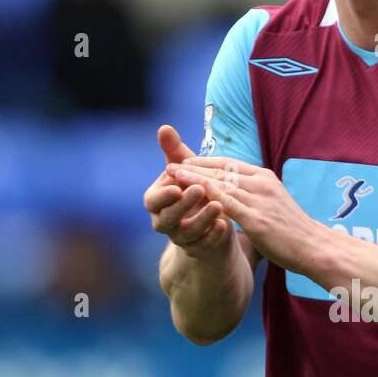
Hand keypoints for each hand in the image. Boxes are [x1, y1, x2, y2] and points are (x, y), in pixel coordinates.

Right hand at [143, 126, 230, 256]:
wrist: (209, 219)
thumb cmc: (194, 188)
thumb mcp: (186, 170)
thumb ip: (174, 151)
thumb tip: (164, 127)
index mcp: (157, 202)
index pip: (152, 201)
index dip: (163, 195)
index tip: (176, 185)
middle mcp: (164, 222)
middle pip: (167, 218)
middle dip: (183, 205)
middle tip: (200, 190)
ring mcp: (180, 238)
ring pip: (187, 233)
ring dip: (202, 219)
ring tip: (219, 205)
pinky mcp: (198, 249)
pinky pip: (203, 246)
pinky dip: (213, 236)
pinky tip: (225, 224)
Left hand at [167, 156, 322, 271]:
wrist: (313, 247)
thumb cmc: (292, 230)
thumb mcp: (274, 204)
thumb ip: (255, 195)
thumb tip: (238, 193)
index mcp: (265, 178)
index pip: (230, 164)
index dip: (206, 162)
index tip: (186, 161)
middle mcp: (261, 185)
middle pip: (221, 171)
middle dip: (194, 167)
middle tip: (171, 164)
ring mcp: (259, 201)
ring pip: (220, 184)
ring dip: (194, 178)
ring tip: (173, 176)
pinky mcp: (256, 220)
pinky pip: (226, 205)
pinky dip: (207, 196)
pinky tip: (191, 194)